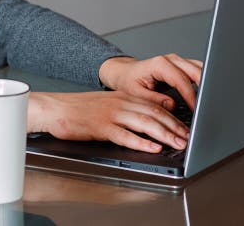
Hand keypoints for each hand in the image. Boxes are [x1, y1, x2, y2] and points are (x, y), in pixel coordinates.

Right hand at [27, 90, 189, 152]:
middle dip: (174, 126)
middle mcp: (119, 103)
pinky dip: (141, 142)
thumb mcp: (106, 104)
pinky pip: (125, 135)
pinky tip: (153, 147)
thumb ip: (127, 108)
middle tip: (189, 138)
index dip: (173, 117)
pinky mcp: (100, 127)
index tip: (186, 127)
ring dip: (164, 134)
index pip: (154, 105)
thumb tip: (148, 119)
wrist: (54, 108)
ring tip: (178, 143)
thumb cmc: (78, 109)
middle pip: (153, 113)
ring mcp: (110, 115)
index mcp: (122, 97)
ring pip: (144, 123)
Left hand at [98, 54, 202, 109]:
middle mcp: (171, 60)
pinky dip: (203, 82)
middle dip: (204, 89)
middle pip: (195, 71)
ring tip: (210, 102)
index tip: (196, 109)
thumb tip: (171, 105)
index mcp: (159, 64)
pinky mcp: (182, 66)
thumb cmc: (128, 81)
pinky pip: (197, 71)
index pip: (181, 80)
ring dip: (207, 84)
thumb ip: (153, 99)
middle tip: (208, 107)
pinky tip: (206, 95)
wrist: (124, 73)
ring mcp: (178, 61)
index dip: (190, 96)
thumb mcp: (136, 93)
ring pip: (200, 69)